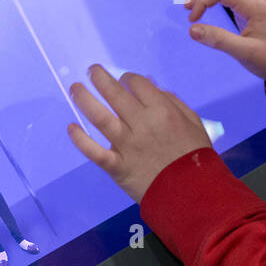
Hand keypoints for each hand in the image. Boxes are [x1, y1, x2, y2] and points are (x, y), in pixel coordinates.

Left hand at [67, 65, 212, 203]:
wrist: (192, 194)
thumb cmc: (194, 156)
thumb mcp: (193, 122)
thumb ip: (173, 102)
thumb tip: (152, 87)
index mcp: (161, 110)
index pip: (136, 83)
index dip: (127, 78)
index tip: (123, 80)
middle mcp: (141, 123)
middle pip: (114, 93)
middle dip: (100, 78)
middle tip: (91, 71)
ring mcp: (126, 145)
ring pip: (99, 117)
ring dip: (84, 99)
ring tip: (75, 88)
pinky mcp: (117, 166)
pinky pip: (94, 151)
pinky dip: (80, 139)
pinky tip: (71, 127)